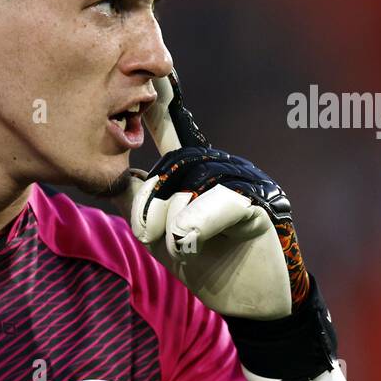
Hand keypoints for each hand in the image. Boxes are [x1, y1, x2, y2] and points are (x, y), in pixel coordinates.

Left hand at [118, 72, 309, 319]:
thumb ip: (141, 205)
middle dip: (151, 203)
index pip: (176, 130)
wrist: (254, 307)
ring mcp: (248, 184)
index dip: (163, 101)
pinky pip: (220, 201)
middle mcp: (226, 169)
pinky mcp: (264, 207)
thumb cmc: (211, 268)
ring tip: (177, 248)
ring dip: (172, 222)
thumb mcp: (163, 236)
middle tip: (150, 235)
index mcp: (200, 171)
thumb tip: (117, 176)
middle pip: (174, 164)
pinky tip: (189, 246)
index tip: (151, 73)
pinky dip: (197, 225)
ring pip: (193, 183)